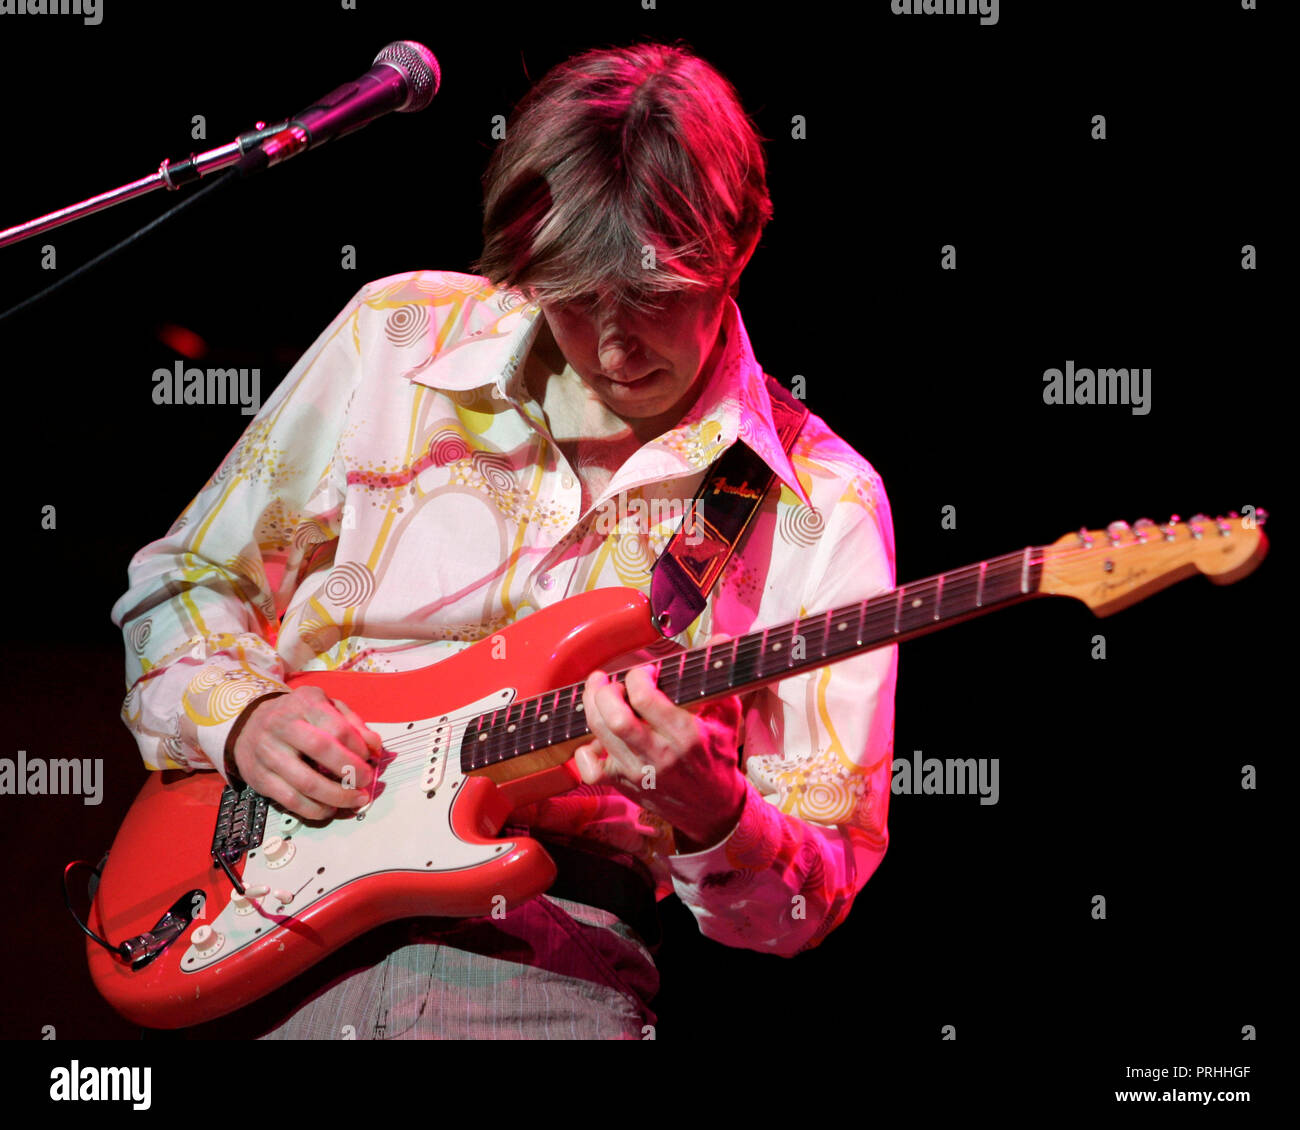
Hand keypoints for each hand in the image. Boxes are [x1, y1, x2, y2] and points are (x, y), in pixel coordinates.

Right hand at [229, 686, 382, 819]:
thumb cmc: (297, 716)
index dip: (358, 747)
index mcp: (305, 704)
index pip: (337, 727)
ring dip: (337, 796)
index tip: (370, 758)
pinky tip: (330, 808)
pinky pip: (290, 800)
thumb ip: (352, 724)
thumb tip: (374, 746)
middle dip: (350, 770)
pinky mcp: (259, 778)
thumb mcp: (326, 707)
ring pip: (306, 782)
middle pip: (321, 750)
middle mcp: (283, 725)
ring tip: (354, 800)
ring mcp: (268, 753)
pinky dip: (315, 809)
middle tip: (365, 781)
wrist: (249, 724)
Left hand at [574, 650, 745, 852]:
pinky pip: (589, 769)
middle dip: (604, 690)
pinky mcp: (623, 785)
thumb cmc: (718, 757)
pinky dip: (584, 749)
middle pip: (615, 717)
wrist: (712, 810)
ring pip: (599, 735)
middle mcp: (659, 755)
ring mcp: (637, 772)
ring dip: (591, 706)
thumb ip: (719, 676)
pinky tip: (596, 736)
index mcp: (686, 735)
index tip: (644, 672)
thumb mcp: (727, 716)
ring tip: (597, 692)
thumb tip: (723, 636)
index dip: (636, 677)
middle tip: (608, 679)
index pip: (645, 698)